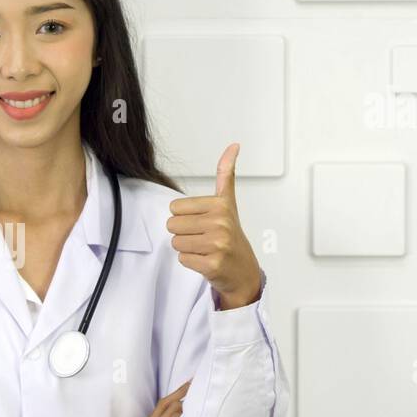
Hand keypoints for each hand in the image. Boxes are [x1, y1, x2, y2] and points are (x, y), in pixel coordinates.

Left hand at [166, 143, 262, 309]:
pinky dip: (191, 262)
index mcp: (220, 205)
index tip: (202, 221)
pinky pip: (182, 259)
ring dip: (187, 248)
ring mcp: (218, 244)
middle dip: (184, 233)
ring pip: (176, 242)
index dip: (184, 216)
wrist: (243, 270)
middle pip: (173, 225)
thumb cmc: (231, 235)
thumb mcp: (228, 202)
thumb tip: (233, 145)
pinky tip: (206, 260)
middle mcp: (220, 223)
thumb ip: (226, 174)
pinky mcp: (212, 264)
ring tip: (204, 248)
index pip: (175, 207)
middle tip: (202, 237)